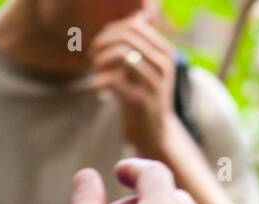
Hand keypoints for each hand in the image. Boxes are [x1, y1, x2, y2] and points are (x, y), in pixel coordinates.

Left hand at [91, 7, 176, 154]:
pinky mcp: (141, 101)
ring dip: (101, 59)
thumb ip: (141, 42)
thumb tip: (141, 13)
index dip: (110, 32)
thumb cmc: (144, 95)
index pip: (134, 25)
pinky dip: (99, 80)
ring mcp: (155, 83)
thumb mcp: (147, 65)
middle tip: (93, 58)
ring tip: (96, 71)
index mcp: (165, 51)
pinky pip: (114, 79)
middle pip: (126, 35)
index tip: (99, 48)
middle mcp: (164, 64)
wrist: (154, 133)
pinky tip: (96, 86)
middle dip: (103, 43)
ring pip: (121, 52)